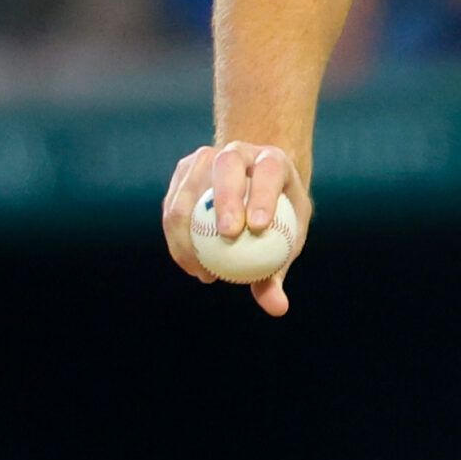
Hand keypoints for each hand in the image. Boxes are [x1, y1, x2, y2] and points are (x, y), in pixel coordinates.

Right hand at [161, 140, 311, 316]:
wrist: (254, 189)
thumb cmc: (278, 219)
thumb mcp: (287, 239)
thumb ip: (279, 269)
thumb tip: (277, 307)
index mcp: (272, 160)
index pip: (269, 170)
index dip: (263, 195)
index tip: (259, 228)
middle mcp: (238, 152)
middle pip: (227, 166)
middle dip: (225, 199)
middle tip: (227, 237)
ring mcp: (206, 158)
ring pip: (190, 186)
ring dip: (191, 227)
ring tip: (202, 269)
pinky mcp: (182, 173)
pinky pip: (173, 204)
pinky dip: (178, 236)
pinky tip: (192, 266)